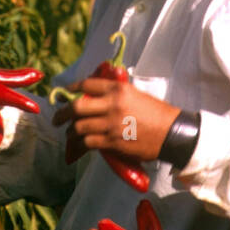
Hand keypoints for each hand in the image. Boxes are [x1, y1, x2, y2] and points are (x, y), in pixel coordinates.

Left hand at [51, 76, 179, 163]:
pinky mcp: (113, 142)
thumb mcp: (135, 94)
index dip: (73, 88)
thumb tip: (95, 96)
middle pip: (77, 106)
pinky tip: (79, 144)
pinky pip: (88, 142)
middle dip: (63, 113)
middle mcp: (112, 104)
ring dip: (70, 131)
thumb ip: (115, 94)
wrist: (172, 133)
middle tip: (57, 117)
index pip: (88, 85)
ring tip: (69, 133)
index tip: (66, 92)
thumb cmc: (156, 113)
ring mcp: (111, 124)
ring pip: (79, 127)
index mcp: (118, 89)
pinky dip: (80, 144)